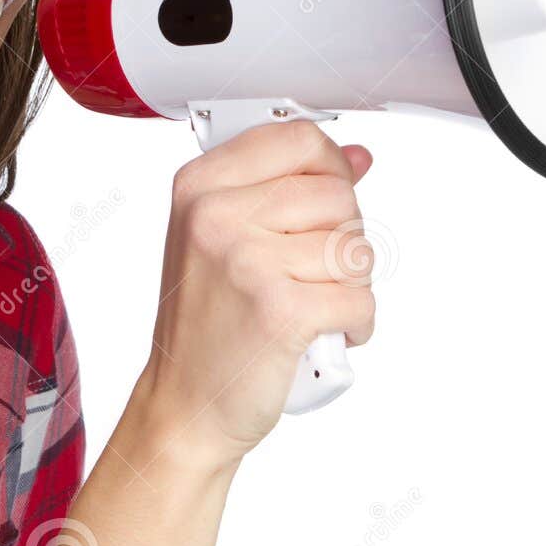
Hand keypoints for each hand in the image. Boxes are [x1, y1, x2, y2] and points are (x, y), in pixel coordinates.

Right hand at [140, 121, 374, 470]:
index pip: (299, 139)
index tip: (323, 205)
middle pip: (337, 195)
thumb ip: (286, 189)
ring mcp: (248, 263)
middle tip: (311, 275)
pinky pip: (360, 299)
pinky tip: (324, 333)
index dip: (330, 170)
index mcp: (200, 188)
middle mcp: (217, 217)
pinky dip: (356, 324)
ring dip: (350, 286)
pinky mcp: (281, 311)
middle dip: (342, 240)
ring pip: (355, 249)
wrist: (185, 405)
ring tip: (314, 305)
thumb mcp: (225, 241)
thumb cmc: (205, 326)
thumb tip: (357, 158)